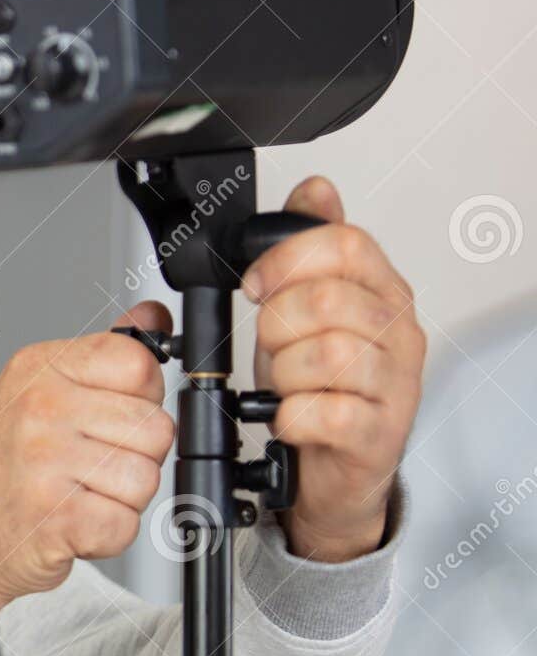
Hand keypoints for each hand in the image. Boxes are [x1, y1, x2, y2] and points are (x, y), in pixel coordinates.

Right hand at [0, 310, 175, 617]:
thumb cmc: (2, 465)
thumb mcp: (42, 389)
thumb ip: (103, 354)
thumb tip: (155, 313)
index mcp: (40, 367)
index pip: (139, 364)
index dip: (140, 399)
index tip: (108, 417)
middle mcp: (40, 406)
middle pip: (155, 427)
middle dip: (135, 456)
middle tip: (88, 465)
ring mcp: (45, 461)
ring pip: (146, 478)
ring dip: (122, 499)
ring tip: (78, 493)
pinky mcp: (56, 516)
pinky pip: (126, 524)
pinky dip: (108, 535)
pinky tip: (73, 522)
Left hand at [243, 176, 424, 561]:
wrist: (329, 466)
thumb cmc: (318, 386)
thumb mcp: (307, 308)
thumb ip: (311, 249)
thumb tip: (315, 189)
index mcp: (384, 292)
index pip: (344, 244)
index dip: (285, 260)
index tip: (257, 285)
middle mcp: (399, 335)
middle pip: (326, 299)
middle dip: (275, 323)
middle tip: (269, 345)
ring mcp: (395, 387)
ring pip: (326, 355)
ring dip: (282, 371)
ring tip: (281, 384)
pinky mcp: (378, 435)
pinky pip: (327, 412)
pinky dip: (290, 414)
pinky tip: (287, 415)